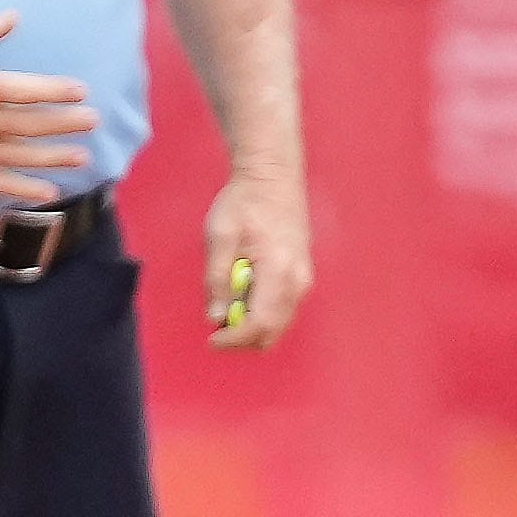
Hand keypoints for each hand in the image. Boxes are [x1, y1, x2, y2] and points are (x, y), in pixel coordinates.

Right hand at [0, 12, 96, 202]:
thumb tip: (13, 17)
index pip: (21, 90)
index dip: (53, 91)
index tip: (80, 91)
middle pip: (26, 125)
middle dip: (64, 124)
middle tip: (93, 121)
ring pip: (17, 158)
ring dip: (52, 158)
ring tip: (82, 157)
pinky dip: (22, 190)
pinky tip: (49, 192)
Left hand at [202, 165, 309, 348]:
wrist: (272, 176)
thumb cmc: (245, 201)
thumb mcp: (220, 235)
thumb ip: (217, 278)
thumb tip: (216, 316)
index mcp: (278, 269)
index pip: (260, 323)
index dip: (235, 339)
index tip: (213, 339)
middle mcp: (297, 280)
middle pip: (273, 332)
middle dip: (243, 337)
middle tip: (217, 325)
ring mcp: (303, 279)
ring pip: (279, 324)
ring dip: (252, 326)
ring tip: (228, 304)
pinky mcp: (301, 276)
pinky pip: (283, 310)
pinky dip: (261, 313)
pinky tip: (243, 294)